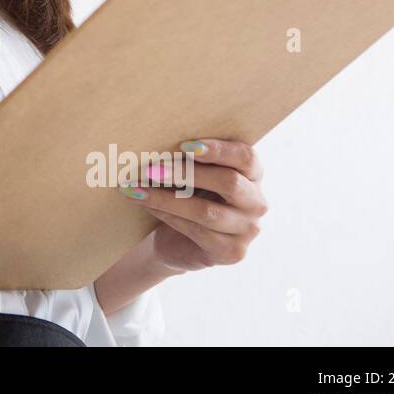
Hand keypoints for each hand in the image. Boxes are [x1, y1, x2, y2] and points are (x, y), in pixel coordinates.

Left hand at [123, 139, 267, 273]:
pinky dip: (167, 215)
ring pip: (206, 211)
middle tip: (151, 168)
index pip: (245, 157)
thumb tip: (155, 142)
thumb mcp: (192, 175)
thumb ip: (188, 159)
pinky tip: (145, 204)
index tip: (185, 145)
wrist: (178, 240)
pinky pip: (196, 231)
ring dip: (166, 198)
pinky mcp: (232, 252)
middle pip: (229, 182)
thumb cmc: (187, 194)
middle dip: (186, 173)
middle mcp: (256, 202)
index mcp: (253, 174)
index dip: (218, 150)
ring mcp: (248, 230)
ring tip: (136, 188)